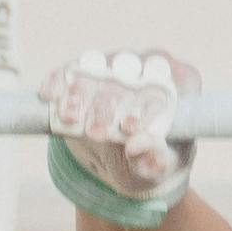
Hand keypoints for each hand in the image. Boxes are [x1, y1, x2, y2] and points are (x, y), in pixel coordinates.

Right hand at [44, 46, 199, 223]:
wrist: (126, 158)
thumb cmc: (151, 158)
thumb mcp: (157, 167)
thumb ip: (153, 161)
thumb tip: (139, 147)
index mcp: (182, 83)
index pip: (168, 84)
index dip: (146, 105)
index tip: (129, 129)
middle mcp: (151, 65)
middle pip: (130, 73)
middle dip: (110, 104)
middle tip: (96, 133)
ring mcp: (118, 63)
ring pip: (98, 67)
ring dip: (82, 92)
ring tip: (72, 119)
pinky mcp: (89, 69)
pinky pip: (73, 68)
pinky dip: (60, 80)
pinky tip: (50, 96)